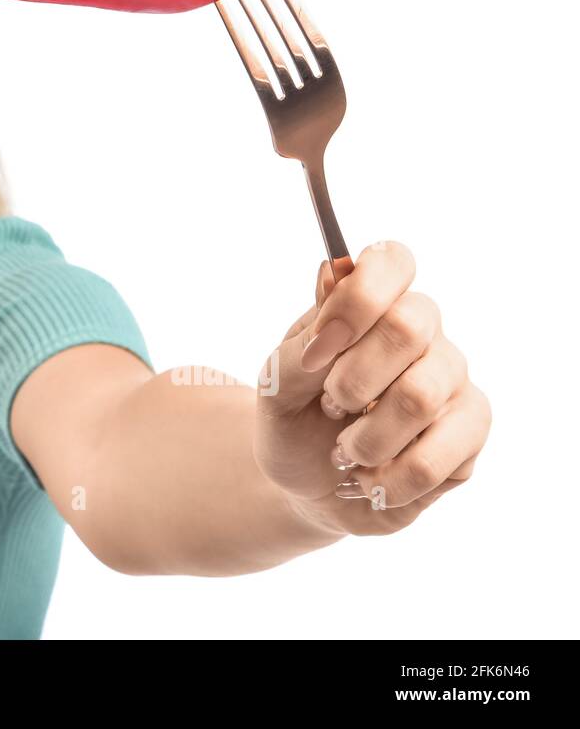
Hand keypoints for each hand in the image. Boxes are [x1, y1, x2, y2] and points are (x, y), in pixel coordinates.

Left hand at [253, 241, 490, 535]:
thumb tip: (332, 272)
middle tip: (329, 405)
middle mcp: (423, 332)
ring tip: (344, 450)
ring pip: (420, 398)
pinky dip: (387, 478)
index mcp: (373, 305)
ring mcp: (453, 381)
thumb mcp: (276, 382)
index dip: (358, 300)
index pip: (392, 261)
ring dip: (365, 437)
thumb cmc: (294, 417)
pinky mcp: (470, 433)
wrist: (305, 484)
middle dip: (352, 379)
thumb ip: (304, 337)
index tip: (317, 350)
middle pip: (410, 326)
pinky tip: (368, 479)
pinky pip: (436, 458)